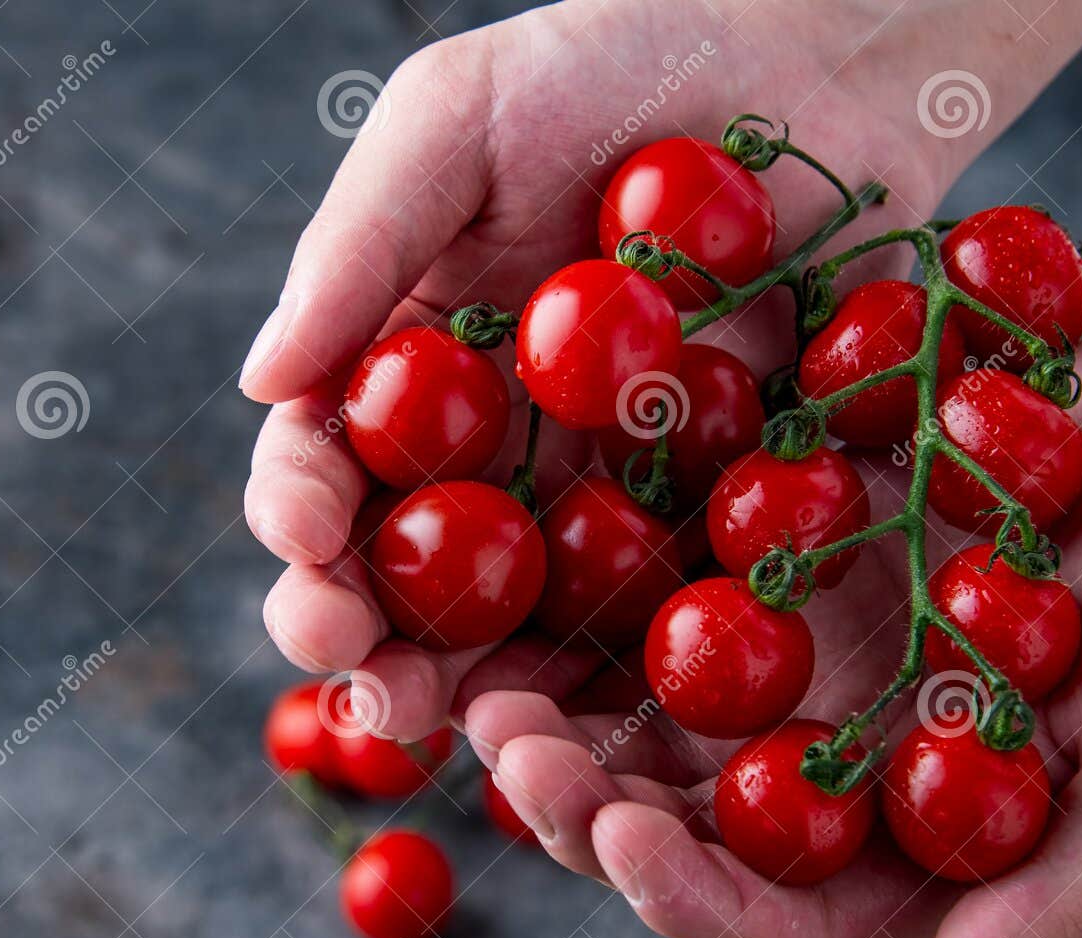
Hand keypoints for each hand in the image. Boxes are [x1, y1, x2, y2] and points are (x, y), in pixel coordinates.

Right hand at [244, 0, 1081, 737]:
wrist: (821, 68)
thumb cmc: (624, 61)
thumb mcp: (461, 119)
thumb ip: (359, 245)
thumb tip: (260, 386)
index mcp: (411, 366)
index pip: (326, 463)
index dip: (301, 516)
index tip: (308, 542)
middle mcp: (490, 450)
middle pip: (406, 572)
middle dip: (369, 637)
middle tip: (368, 682)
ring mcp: (598, 496)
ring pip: (517, 621)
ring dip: (478, 686)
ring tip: (463, 727)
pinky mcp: (706, 521)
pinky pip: (655, 611)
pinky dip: (622, 672)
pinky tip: (605, 716)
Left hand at [476, 260, 1081, 937]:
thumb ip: (1064, 897)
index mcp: (939, 842)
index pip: (790, 910)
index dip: (694, 895)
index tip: (614, 842)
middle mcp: (863, 759)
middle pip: (698, 814)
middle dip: (590, 801)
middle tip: (505, 751)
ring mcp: (829, 653)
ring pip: (670, 704)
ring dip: (577, 701)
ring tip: (485, 678)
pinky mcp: (810, 546)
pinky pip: (695, 573)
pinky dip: (621, 577)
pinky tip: (546, 550)